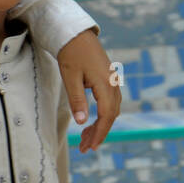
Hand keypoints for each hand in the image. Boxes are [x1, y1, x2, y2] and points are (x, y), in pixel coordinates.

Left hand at [56, 28, 121, 153]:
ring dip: (100, 126)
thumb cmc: (71, 54)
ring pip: (111, 110)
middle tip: (85, 148)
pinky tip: (90, 123)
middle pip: (111, 115)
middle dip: (98, 133)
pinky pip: (109, 103)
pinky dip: (101, 115)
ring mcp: (112, 82)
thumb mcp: (70, 78)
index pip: (106, 115)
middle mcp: (113, 84)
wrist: (76, 34)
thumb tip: (81, 122)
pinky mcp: (108, 80)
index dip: (99, 133)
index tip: (90, 147)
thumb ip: (77, 100)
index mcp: (105, 84)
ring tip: (84, 139)